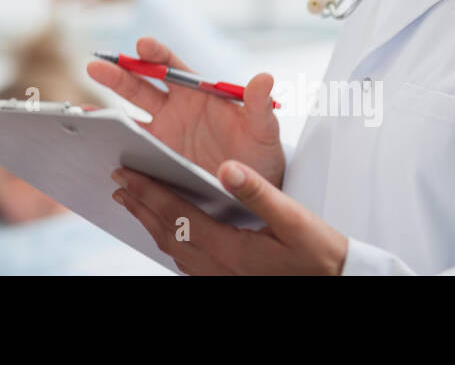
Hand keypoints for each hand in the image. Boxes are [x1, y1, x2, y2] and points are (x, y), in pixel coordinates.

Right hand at [88, 36, 285, 188]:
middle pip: (140, 84)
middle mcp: (174, 107)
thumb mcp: (263, 131)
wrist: (252, 193)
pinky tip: (90, 139)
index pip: (172, 66)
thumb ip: (259, 105)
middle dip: (118, 74)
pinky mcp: (153, 156)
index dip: (156, 54)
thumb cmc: (260, 155)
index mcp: (197, 92)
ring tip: (80, 110)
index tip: (142, 46)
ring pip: (126, 113)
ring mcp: (161, 131)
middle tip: (96, 66)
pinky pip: (126, 144)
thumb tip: (266, 77)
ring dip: (103, 108)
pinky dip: (108, 139)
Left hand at [111, 160, 349, 274]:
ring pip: (173, 250)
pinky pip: (186, 262)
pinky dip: (170, 241)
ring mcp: (219, 279)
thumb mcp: (295, 220)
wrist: (338, 287)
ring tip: (133, 203)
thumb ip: (259, 193)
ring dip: (150, 224)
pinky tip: (169, 233)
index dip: (147, 192)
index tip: (124, 173)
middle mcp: (217, 269)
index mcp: (229, 249)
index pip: (176, 216)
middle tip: (117, 183)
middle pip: (166, 233)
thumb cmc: (321, 256)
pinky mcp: (227, 282)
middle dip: (139, 206)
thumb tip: (226, 167)